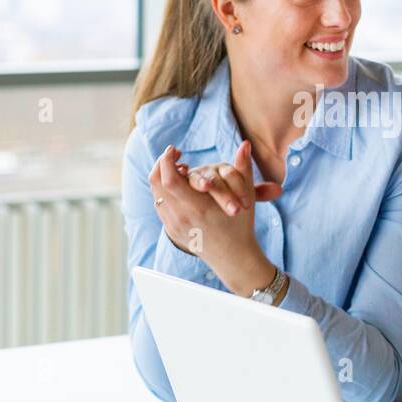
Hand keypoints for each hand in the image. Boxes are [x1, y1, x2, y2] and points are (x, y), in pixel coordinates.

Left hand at [149, 141, 277, 295]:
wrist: (233, 258)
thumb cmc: (240, 226)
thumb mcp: (245, 197)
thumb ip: (244, 168)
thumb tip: (246, 143)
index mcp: (198, 208)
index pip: (169, 179)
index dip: (167, 160)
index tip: (175, 149)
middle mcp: (182, 217)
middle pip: (156, 183)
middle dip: (161, 164)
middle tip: (172, 154)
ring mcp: (174, 225)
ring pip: (155, 193)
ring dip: (161, 176)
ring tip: (174, 167)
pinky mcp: (171, 230)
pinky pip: (159, 204)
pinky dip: (163, 190)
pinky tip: (175, 183)